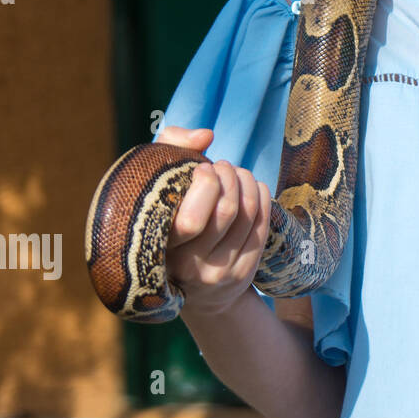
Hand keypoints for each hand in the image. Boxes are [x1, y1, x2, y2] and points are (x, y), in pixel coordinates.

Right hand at [156, 126, 272, 318]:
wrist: (184, 281)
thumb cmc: (166, 214)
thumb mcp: (156, 181)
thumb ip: (171, 146)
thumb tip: (206, 136)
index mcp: (159, 247)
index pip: (192, 219)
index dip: (206, 184)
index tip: (202, 168)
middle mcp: (188, 266)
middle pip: (227, 210)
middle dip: (230, 176)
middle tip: (223, 166)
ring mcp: (218, 273)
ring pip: (248, 214)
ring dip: (247, 182)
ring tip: (236, 173)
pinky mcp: (243, 273)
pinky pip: (262, 226)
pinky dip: (261, 197)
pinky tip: (252, 187)